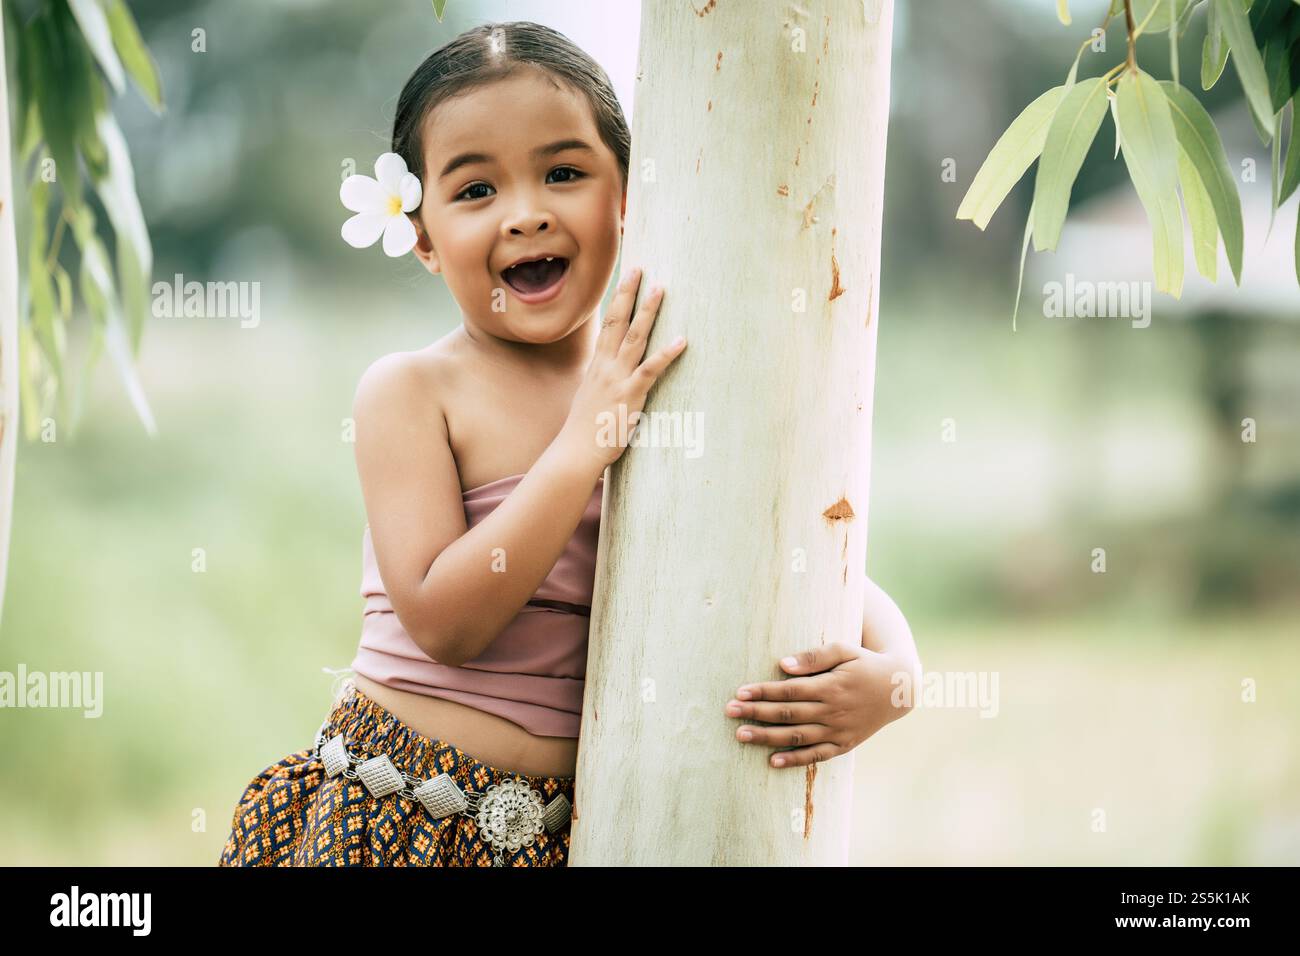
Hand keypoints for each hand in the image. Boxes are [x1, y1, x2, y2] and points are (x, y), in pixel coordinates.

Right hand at [559, 267, 686, 470]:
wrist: (575, 452)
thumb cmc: (584, 431)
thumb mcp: (591, 398)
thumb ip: (602, 383)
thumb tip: (609, 376)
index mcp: (598, 365)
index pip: (609, 323)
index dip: (618, 299)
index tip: (627, 277)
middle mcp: (606, 366)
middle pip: (618, 320)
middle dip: (629, 292)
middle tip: (640, 268)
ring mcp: (617, 378)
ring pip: (635, 337)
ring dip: (649, 311)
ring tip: (661, 288)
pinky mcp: (630, 395)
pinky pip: (651, 370)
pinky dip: (666, 353)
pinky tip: (681, 340)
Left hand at [724, 640, 918, 769]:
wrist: (898, 689)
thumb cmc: (865, 663)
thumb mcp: (844, 650)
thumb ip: (814, 657)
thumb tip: (782, 665)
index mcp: (831, 686)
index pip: (790, 691)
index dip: (763, 692)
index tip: (740, 693)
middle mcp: (833, 711)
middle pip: (788, 714)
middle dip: (756, 713)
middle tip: (729, 712)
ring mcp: (838, 731)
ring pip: (797, 736)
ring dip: (767, 737)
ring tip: (741, 735)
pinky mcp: (844, 745)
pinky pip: (816, 756)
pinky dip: (795, 760)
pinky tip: (772, 761)